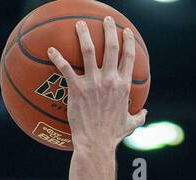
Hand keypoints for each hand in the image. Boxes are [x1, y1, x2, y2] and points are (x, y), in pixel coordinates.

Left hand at [47, 17, 146, 151]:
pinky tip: (50, 49)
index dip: (128, 41)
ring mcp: (93, 83)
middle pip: (111, 47)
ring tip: (79, 24)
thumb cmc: (112, 136)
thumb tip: (145, 113)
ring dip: (84, 35)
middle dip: (109, 29)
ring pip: (89, 51)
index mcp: (123, 85)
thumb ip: (138, 116)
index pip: (128, 57)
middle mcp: (110, 80)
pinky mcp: (77, 90)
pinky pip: (66, 69)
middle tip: (105, 19)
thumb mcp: (129, 124)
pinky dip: (57, 57)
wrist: (96, 144)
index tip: (125, 31)